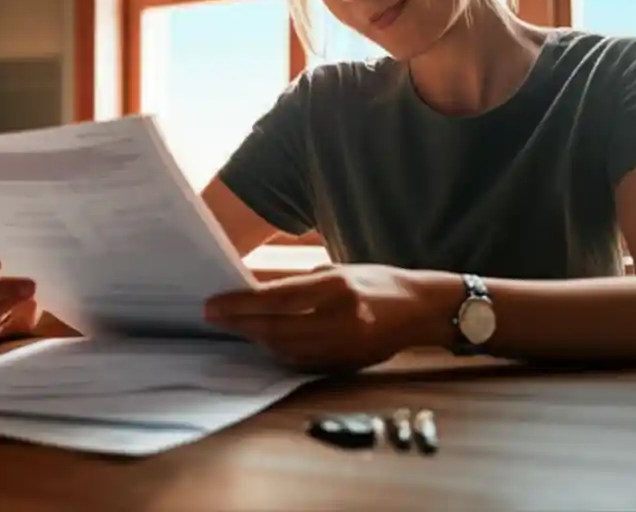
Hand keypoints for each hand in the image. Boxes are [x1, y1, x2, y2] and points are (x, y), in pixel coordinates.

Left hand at [204, 264, 425, 372]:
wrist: (423, 310)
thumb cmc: (377, 282)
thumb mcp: (337, 271)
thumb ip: (296, 282)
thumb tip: (252, 288)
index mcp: (339, 289)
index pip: (278, 299)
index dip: (241, 305)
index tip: (213, 305)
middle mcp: (342, 320)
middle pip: (277, 329)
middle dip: (241, 324)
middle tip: (214, 317)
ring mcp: (345, 347)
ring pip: (286, 350)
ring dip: (257, 340)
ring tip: (235, 327)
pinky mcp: (347, 365)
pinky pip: (302, 363)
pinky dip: (279, 352)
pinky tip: (265, 341)